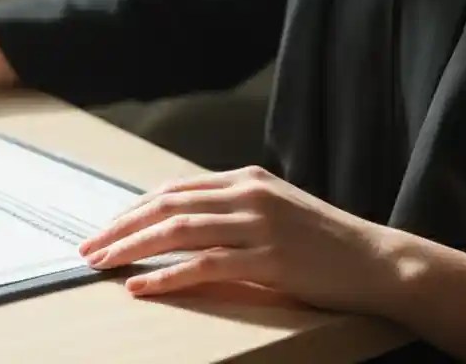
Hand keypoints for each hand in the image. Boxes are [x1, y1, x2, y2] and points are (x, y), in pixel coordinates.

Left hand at [78, 166, 394, 314]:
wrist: (378, 261)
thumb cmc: (324, 241)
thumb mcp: (275, 210)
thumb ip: (232, 209)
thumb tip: (180, 221)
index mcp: (245, 179)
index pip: (172, 190)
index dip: (133, 210)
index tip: (105, 229)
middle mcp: (247, 195)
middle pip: (165, 206)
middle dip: (120, 227)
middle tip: (87, 247)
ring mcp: (258, 225)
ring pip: (176, 231)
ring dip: (131, 248)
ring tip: (102, 264)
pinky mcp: (269, 259)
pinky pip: (204, 266)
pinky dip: (166, 276)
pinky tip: (141, 286)